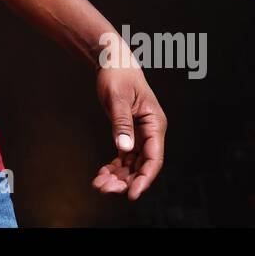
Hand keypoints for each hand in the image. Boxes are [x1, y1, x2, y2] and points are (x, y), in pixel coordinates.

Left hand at [92, 63, 166, 199]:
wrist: (113, 62)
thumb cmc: (118, 75)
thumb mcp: (118, 98)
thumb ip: (122, 123)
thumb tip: (124, 148)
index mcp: (154, 123)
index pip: (154, 158)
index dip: (144, 178)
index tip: (131, 193)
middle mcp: (150, 132)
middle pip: (142, 165)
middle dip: (125, 180)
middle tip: (105, 189)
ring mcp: (140, 134)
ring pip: (132, 164)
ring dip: (118, 176)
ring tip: (99, 184)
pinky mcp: (128, 134)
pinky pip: (124, 157)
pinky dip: (114, 167)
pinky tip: (102, 174)